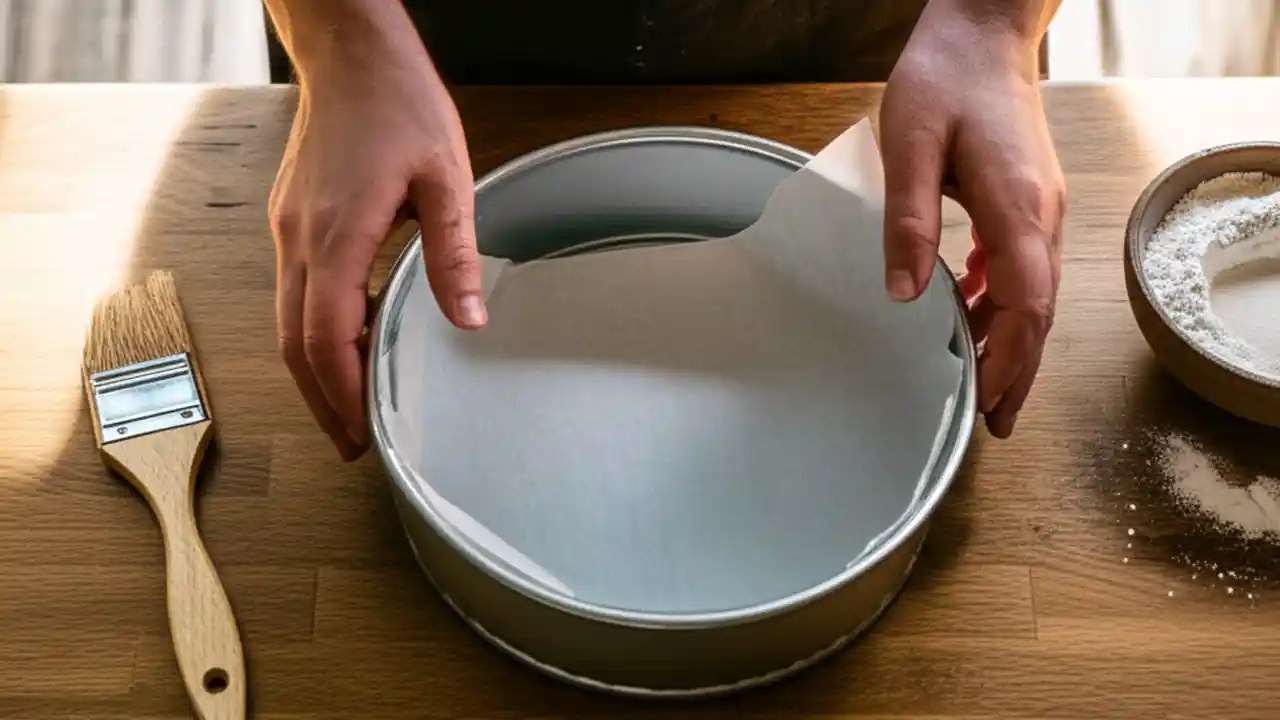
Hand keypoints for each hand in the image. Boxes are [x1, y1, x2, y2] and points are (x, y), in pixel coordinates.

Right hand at [269, 23, 485, 459]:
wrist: (350, 56)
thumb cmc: (398, 106)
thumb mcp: (446, 179)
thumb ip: (454, 256)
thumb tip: (468, 322)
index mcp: (337, 234)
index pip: (327, 337)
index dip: (343, 392)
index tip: (363, 432)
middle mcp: (300, 240)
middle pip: (295, 343)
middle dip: (322, 400)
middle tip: (352, 443)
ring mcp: (288, 231)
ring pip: (288, 322)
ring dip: (316, 371)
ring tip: (351, 406)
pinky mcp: (291, 220)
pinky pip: (295, 293)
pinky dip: (316, 331)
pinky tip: (351, 341)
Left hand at [880, 1, 1065, 438]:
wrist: (982, 33)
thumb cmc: (945, 79)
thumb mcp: (910, 145)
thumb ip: (907, 221)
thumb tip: (904, 294)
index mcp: (1018, 208)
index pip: (1027, 303)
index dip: (1010, 360)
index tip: (986, 401)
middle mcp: (1041, 215)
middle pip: (1039, 311)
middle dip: (1018, 370)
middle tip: (994, 422)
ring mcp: (1040, 208)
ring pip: (1033, 293)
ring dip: (1010, 341)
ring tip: (982, 386)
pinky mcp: (1026, 200)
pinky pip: (1020, 266)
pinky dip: (1001, 301)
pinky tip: (970, 313)